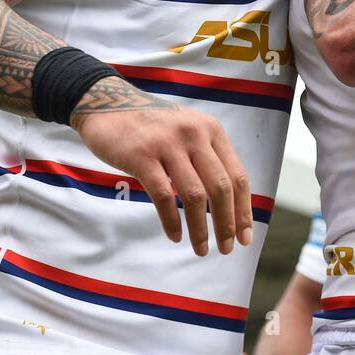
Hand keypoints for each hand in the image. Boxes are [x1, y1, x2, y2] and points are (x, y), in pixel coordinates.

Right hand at [71, 77, 252, 256]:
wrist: (109, 105)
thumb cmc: (153, 126)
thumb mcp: (189, 131)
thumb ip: (208, 157)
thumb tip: (229, 202)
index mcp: (212, 130)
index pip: (237, 176)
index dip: (244, 210)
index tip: (245, 236)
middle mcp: (195, 135)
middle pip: (221, 188)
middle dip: (227, 223)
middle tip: (226, 249)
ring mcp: (168, 144)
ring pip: (195, 195)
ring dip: (200, 228)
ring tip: (201, 249)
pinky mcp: (142, 156)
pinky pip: (163, 196)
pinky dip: (171, 221)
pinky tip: (175, 236)